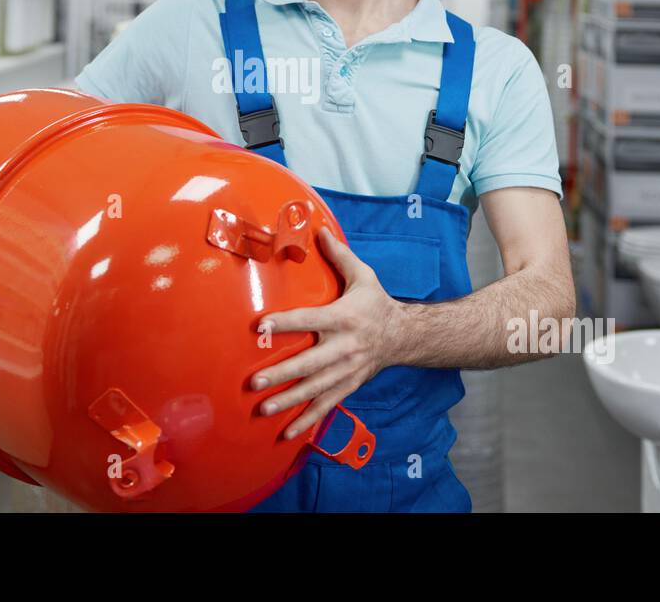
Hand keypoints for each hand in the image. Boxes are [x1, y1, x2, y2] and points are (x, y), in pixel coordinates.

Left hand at [250, 227, 404, 439]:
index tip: (260, 325)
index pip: (309, 320)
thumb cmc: (377, 303)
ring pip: (315, 389)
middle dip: (281, 373)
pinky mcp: (349, 385)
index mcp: (344, 317)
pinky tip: (288, 432)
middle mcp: (344, 347)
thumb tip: (318, 229)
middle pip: (309, 362)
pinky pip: (327, 405)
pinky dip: (308, 420)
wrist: (405, 335)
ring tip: (263, 409)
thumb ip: (339, 254)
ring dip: (288, 400)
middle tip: (254, 381)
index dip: (285, 322)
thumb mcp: (363, 275)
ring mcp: (347, 370)